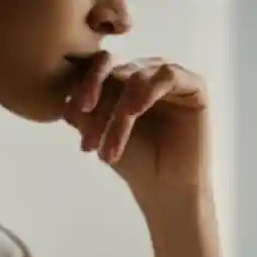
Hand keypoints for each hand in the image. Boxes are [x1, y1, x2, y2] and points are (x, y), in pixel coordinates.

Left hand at [63, 52, 211, 197]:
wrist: (165, 190)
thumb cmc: (134, 162)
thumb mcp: (97, 130)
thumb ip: (81, 105)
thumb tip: (62, 85)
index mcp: (123, 78)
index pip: (96, 65)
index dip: (82, 82)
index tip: (72, 112)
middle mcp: (146, 72)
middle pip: (113, 66)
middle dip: (94, 91)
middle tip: (83, 114)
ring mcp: (170, 78)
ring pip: (135, 76)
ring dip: (119, 109)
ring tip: (109, 145)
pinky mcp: (194, 86)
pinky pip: (167, 75)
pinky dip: (146, 91)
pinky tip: (134, 113)